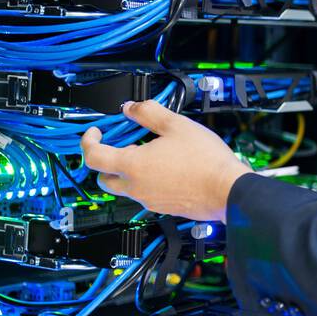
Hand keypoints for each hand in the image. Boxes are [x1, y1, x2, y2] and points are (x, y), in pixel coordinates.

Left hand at [80, 100, 250, 221]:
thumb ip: (148, 112)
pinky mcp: (163, 208)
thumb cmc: (206, 161)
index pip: (93, 156)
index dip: (88, 141)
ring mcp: (149, 200)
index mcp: (132, 165)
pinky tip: (167, 169)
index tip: (96, 133)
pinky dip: (148, 182)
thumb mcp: (176, 125)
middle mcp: (136, 187)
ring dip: (129, 172)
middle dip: (106, 162)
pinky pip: (146, 195)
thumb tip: (131, 107)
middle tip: (120, 147)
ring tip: (152, 155)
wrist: (228, 190)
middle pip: (104, 179)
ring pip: (126, 188)